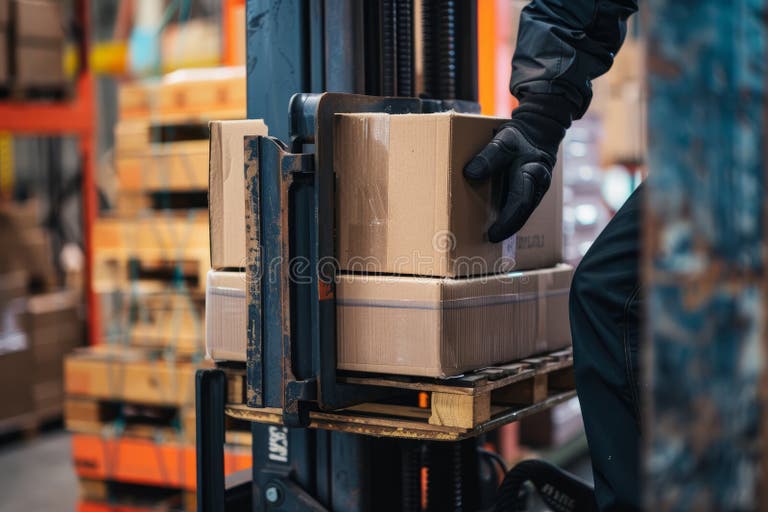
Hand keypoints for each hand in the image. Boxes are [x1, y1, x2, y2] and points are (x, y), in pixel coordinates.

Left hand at [464, 122, 554, 242]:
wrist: (539, 131)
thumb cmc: (518, 137)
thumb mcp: (503, 140)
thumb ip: (488, 155)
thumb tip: (471, 174)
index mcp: (533, 171)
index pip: (520, 200)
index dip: (506, 219)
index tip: (492, 233)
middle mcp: (539, 184)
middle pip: (524, 211)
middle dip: (508, 227)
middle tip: (491, 239)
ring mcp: (539, 189)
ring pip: (525, 212)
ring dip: (510, 226)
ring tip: (492, 237)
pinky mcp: (534, 192)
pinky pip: (523, 208)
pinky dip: (511, 218)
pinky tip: (499, 227)